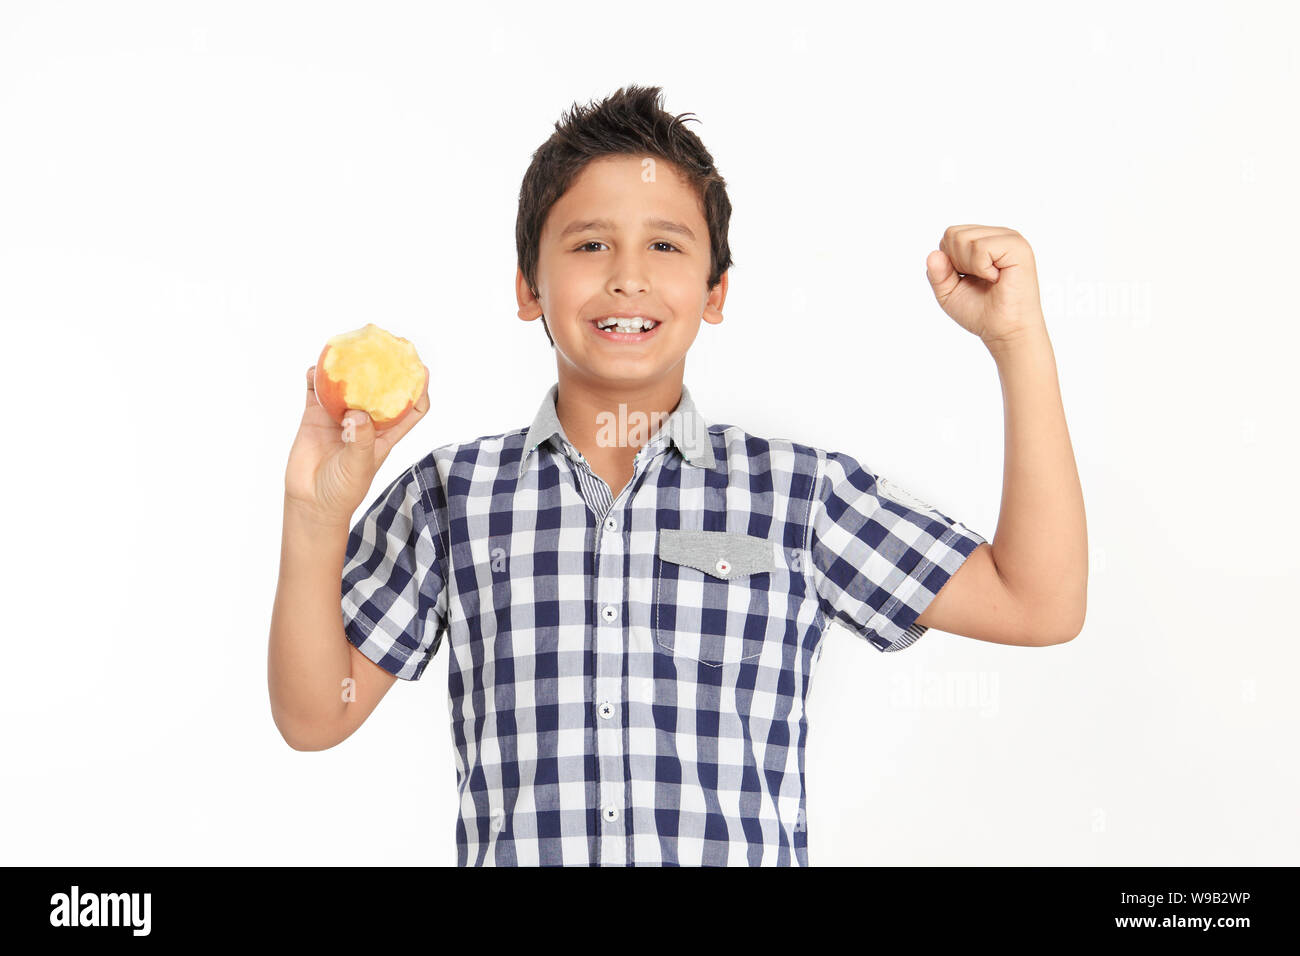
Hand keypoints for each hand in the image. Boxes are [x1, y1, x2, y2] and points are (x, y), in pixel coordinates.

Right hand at [283, 363, 430, 526]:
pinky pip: (316, 393)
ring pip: (346, 386)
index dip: (419, 389)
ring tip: (347, 350)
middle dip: (382, 369)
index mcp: (386, 434)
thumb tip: (356, 412)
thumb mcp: (359, 466)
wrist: (311, 502)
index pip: (411, 409)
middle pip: (379, 389)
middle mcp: (365, 421)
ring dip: (346, 369)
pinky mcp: (315, 418)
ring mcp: (340, 417)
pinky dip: (316, 379)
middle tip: (383, 346)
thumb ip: (360, 440)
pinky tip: (315, 370)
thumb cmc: (343, 490)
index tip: (421, 369)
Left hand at [924, 225, 1045, 350]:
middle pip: (953, 234)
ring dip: (970, 267)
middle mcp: (997, 235)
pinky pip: (981, 248)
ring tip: (989, 279)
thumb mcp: (948, 292)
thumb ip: (937, 273)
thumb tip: (933, 254)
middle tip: (979, 280)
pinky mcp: (1018, 247)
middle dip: (957, 263)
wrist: (1004, 332)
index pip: (950, 234)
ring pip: (964, 239)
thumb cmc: (982, 312)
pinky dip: (981, 269)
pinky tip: (996, 278)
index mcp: (984, 240)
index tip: (968, 278)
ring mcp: (1009, 239)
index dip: (949, 261)